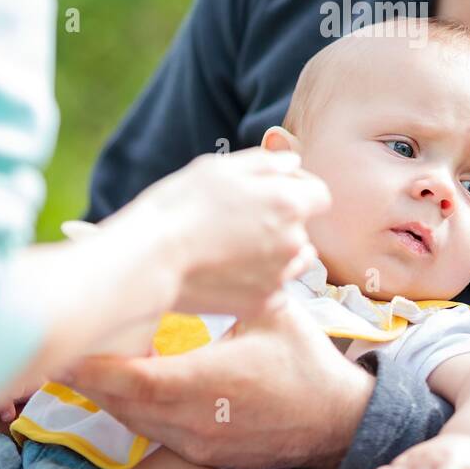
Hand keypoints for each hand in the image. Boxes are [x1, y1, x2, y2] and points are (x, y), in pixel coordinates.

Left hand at [64, 299, 375, 468]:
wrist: (336, 422)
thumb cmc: (304, 360)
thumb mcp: (271, 310)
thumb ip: (228, 282)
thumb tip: (196, 244)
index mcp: (210, 382)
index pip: (133, 379)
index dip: (94, 363)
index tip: (68, 340)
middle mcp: (195, 421)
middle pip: (120, 402)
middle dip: (86, 374)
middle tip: (57, 345)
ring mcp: (196, 444)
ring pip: (131, 419)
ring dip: (105, 391)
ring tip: (77, 358)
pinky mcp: (200, 454)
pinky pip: (151, 431)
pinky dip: (130, 406)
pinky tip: (118, 381)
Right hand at [99, 147, 331, 318]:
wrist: (149, 259)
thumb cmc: (180, 205)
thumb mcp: (222, 168)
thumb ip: (267, 163)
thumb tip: (292, 164)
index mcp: (289, 202)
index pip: (319, 194)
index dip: (298, 189)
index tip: (270, 191)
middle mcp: (293, 241)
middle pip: (303, 229)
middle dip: (282, 222)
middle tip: (239, 220)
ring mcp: (279, 277)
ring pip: (293, 262)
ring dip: (276, 253)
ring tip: (236, 248)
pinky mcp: (261, 304)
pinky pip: (275, 291)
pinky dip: (260, 282)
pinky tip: (230, 272)